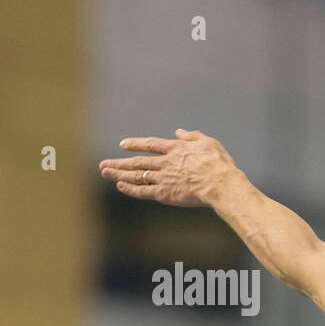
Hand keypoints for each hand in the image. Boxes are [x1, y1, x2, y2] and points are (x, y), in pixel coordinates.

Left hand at [99, 129, 237, 206]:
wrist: (219, 184)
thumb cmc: (219, 164)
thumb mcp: (209, 143)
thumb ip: (192, 136)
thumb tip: (179, 131)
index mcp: (175, 149)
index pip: (150, 144)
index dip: (135, 144)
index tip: (122, 144)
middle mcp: (165, 162)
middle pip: (137, 161)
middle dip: (119, 162)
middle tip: (103, 164)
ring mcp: (163, 178)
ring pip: (136, 175)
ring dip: (119, 174)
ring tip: (105, 172)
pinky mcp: (165, 193)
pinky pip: (143, 191)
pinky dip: (131, 188)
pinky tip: (120, 186)